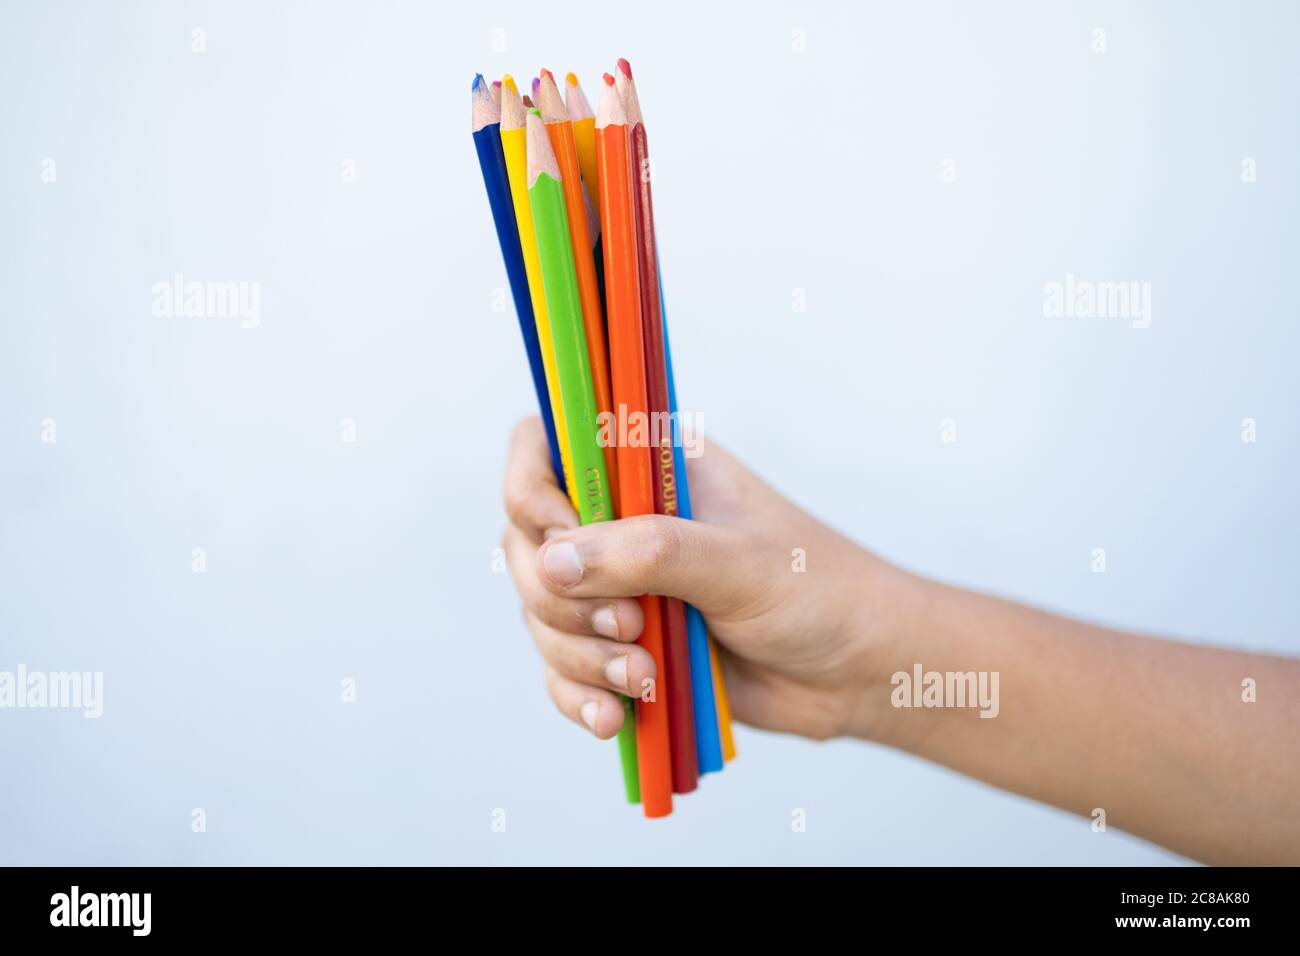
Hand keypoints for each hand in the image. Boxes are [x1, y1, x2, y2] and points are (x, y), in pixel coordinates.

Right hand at [500, 417, 912, 741]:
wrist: (856, 672)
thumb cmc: (817, 591)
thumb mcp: (738, 563)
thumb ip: (647, 553)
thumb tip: (552, 561)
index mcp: (651, 466)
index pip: (549, 444)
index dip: (534, 492)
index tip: (567, 541)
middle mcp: (623, 519)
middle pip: (529, 543)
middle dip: (563, 598)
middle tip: (630, 626)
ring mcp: (619, 586)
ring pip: (542, 614)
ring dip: (579, 656)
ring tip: (643, 679)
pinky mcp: (623, 647)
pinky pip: (562, 671)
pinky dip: (578, 696)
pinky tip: (614, 717)